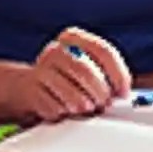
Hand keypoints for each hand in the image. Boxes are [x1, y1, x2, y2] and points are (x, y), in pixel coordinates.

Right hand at [13, 28, 131, 121]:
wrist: (28, 88)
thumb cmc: (66, 80)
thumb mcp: (87, 70)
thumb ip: (106, 76)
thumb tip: (123, 93)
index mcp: (74, 38)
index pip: (103, 51)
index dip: (118, 75)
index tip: (124, 92)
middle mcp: (56, 49)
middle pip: (85, 70)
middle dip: (100, 93)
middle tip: (104, 104)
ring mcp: (40, 68)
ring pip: (70, 92)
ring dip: (83, 106)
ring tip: (86, 108)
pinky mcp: (30, 90)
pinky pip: (54, 106)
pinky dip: (65, 113)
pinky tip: (65, 110)